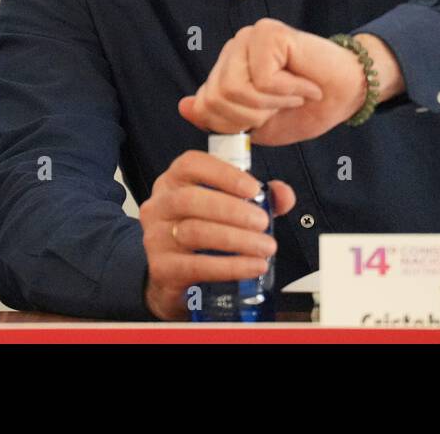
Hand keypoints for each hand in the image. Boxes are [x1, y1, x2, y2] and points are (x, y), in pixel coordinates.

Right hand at [139, 150, 295, 320]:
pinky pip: (197, 266)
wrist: (173, 275)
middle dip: (232, 210)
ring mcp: (156, 237)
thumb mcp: (227, 208)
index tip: (253, 188)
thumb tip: (284, 195)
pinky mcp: (161, 268)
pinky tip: (252, 266)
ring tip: (264, 247)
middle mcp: (159, 205)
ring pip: (195, 232)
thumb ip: (259, 197)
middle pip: (191, 199)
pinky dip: (230, 266)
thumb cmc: (203, 232)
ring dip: (236, 239)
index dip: (224, 173)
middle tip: (263, 222)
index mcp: (174, 181)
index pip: (191, 164)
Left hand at [177, 18, 377, 145]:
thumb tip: (184, 106)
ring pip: (234, 90)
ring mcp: (249, 37)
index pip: (204, 105)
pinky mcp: (268, 33)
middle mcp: (233, 49)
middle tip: (282, 107)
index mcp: (226, 69)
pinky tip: (304, 86)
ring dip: (270, 104)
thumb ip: (220, 118)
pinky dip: (288, 92)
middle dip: (252, 116)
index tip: (266, 119)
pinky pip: (263, 79)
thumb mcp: (257, 126)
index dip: (234, 124)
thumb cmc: (306, 108)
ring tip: (292, 96)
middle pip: (215, 99)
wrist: (347, 94)